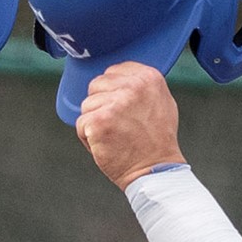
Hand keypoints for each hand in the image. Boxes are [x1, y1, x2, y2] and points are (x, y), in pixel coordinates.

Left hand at [75, 62, 186, 188]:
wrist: (155, 170)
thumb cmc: (157, 141)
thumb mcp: (160, 102)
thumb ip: (140, 85)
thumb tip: (118, 77)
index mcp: (148, 77)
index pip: (112, 71)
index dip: (112, 92)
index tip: (122, 108)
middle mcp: (132, 86)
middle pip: (96, 85)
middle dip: (101, 105)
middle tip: (119, 124)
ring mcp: (115, 103)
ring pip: (87, 105)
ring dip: (95, 122)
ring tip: (115, 135)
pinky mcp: (99, 122)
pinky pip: (81, 123)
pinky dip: (88, 137)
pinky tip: (107, 144)